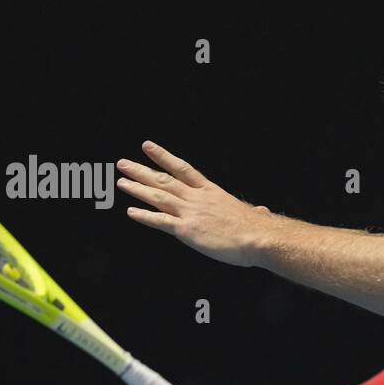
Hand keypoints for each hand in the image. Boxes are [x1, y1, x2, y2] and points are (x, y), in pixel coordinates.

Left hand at [117, 141, 271, 266]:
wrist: (258, 237)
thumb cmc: (258, 228)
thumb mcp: (254, 214)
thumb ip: (253, 212)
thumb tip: (262, 212)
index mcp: (210, 191)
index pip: (182, 168)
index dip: (163, 157)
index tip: (147, 147)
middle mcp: (197, 198)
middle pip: (164, 180)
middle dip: (141, 171)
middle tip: (123, 164)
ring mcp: (190, 212)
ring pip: (158, 196)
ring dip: (138, 189)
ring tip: (121, 182)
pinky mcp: (187, 230)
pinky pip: (160, 221)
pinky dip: (144, 216)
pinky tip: (131, 212)